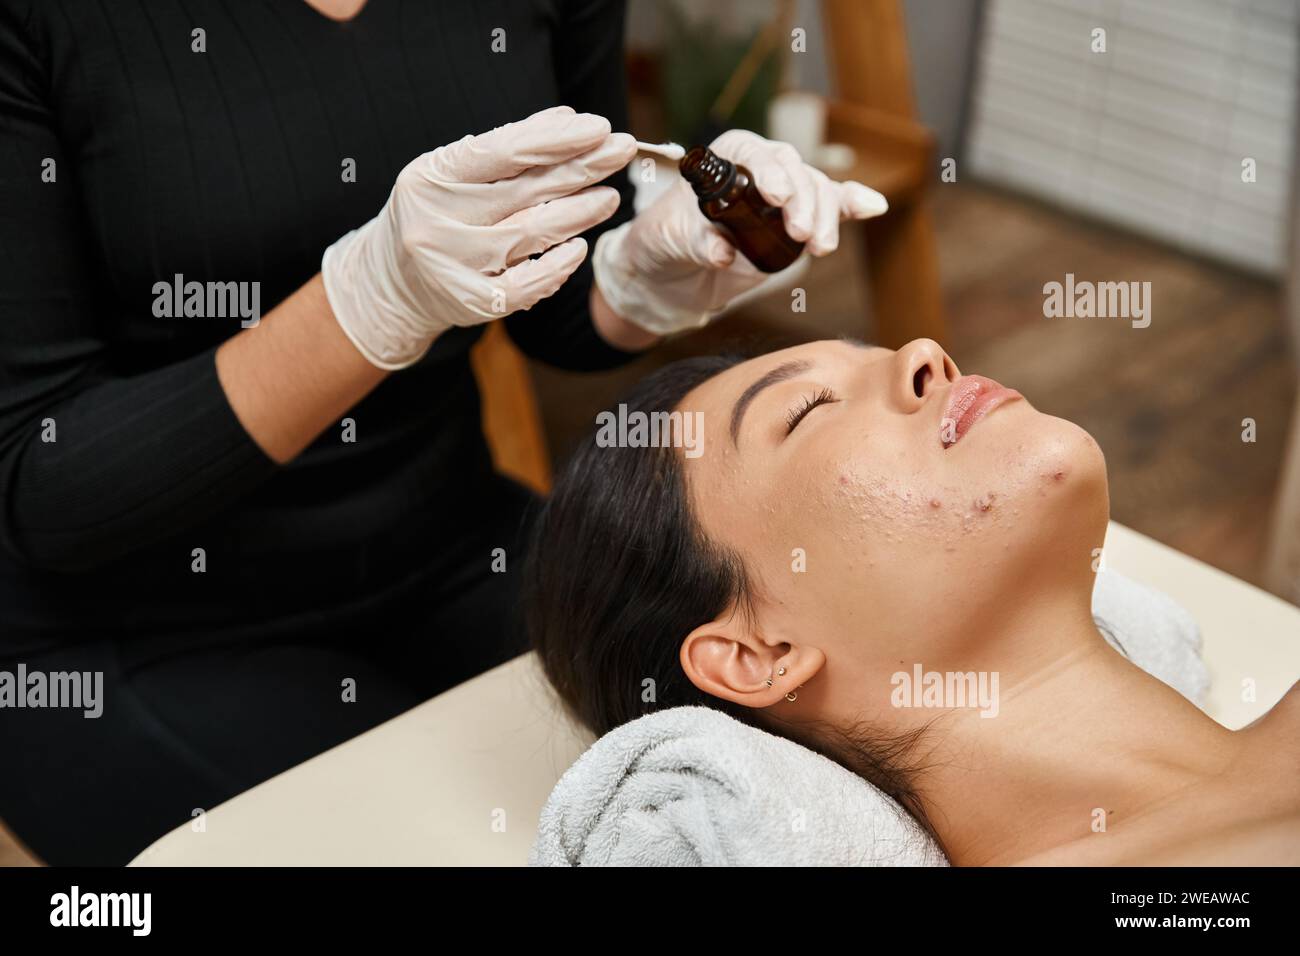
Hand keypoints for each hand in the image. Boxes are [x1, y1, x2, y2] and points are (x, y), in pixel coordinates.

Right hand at [322, 106, 635, 368]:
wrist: (392, 284)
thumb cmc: (435, 215)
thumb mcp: (452, 173)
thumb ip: (506, 148)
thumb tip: (567, 119)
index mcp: (430, 177)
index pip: (501, 151)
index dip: (554, 139)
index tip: (598, 127)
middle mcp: (437, 220)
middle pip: (523, 190)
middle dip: (581, 168)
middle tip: (621, 151)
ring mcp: (453, 264)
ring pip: (530, 234)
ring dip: (578, 214)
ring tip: (610, 197)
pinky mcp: (470, 301)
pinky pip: (525, 286)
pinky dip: (557, 267)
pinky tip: (579, 248)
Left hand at [592, 128, 887, 335]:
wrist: (670, 277)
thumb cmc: (664, 244)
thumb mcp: (670, 240)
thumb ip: (697, 241)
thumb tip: (723, 252)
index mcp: (727, 159)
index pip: (757, 156)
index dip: (772, 173)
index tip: (775, 197)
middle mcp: (760, 170)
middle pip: (796, 172)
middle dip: (804, 201)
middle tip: (801, 234)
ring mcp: (783, 198)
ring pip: (817, 192)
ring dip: (827, 215)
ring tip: (821, 246)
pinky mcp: (795, 225)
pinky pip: (831, 208)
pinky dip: (851, 206)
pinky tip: (872, 207)